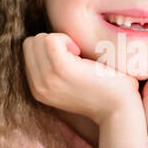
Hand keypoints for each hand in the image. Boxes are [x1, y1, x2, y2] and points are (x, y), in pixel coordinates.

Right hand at [23, 32, 140, 124]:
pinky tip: (81, 53)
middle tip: (75, 55)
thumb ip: (53, 69)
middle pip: (30, 44)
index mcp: (38, 89)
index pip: (29, 52)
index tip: (70, 58)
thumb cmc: (103, 91)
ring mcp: (47, 79)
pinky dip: (66, 39)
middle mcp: (38, 86)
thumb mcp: (69, 83)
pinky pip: (50, 40)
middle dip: (52, 41)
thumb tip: (46, 40)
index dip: (49, 47)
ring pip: (38, 40)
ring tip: (78, 55)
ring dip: (60, 40)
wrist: (118, 109)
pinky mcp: (61, 69)